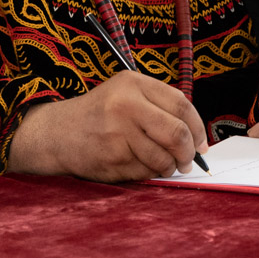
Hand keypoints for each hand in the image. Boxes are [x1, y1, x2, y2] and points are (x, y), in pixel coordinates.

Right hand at [5, 71, 208, 181]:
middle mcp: (126, 105)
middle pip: (176, 133)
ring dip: (169, 167)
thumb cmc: (99, 114)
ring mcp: (118, 133)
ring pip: (163, 157)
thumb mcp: (126, 93)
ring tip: (164, 166)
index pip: (181, 104)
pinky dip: (150, 174)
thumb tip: (196, 136)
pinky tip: (141, 167)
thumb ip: (159, 106)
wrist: (58, 132)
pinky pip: (145, 172)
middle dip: (188, 152)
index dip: (197, 127)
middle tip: (188, 160)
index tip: (201, 143)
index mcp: (133, 83)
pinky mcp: (111, 158)